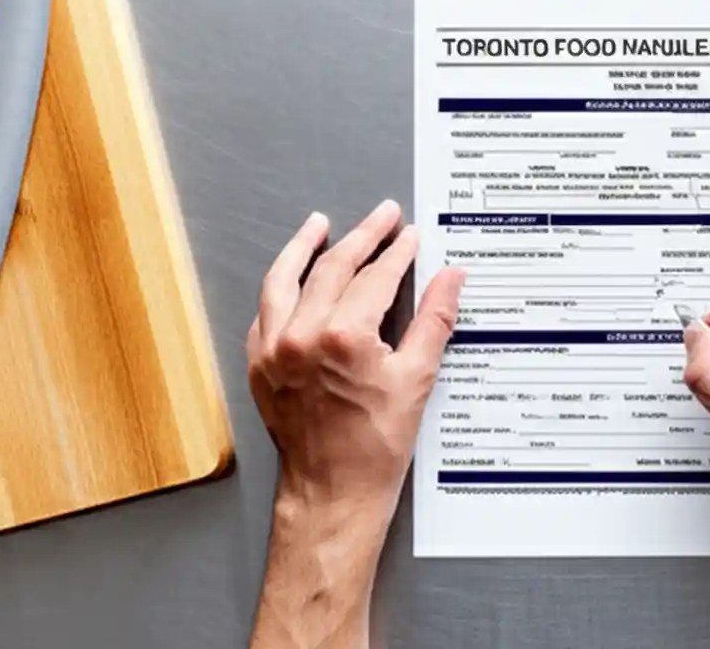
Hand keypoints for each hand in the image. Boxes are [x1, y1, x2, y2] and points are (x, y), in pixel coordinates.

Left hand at [247, 200, 464, 518]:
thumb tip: (451, 277)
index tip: (411, 237)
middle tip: (382, 217)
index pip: (375, 277)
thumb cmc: (375, 447)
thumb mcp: (417, 378)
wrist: (333, 491)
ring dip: (303, 248)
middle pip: (332, 268)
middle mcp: (300, 336)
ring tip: (318, 224)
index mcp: (343, 337)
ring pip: (284, 280)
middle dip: (362, 237)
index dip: (397, 252)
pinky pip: (264, 312)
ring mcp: (273, 350)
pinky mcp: (259, 366)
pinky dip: (280, 289)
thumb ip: (434, 319)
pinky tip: (293, 279)